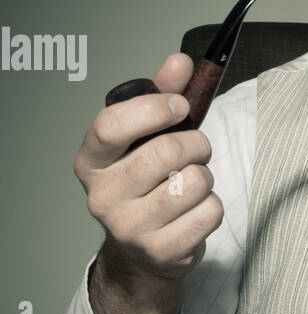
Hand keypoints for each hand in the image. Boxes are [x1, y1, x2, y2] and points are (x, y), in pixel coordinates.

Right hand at [74, 51, 222, 284]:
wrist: (141, 252)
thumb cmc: (145, 184)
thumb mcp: (143, 137)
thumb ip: (159, 96)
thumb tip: (179, 61)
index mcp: (90, 161)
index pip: (111, 124)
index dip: (154, 109)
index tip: (180, 105)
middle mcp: (102, 196)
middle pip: (165, 152)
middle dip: (196, 143)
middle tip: (198, 149)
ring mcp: (129, 228)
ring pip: (193, 182)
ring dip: (206, 177)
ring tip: (192, 183)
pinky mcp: (160, 251)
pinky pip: (209, 212)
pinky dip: (213, 206)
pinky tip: (195, 210)